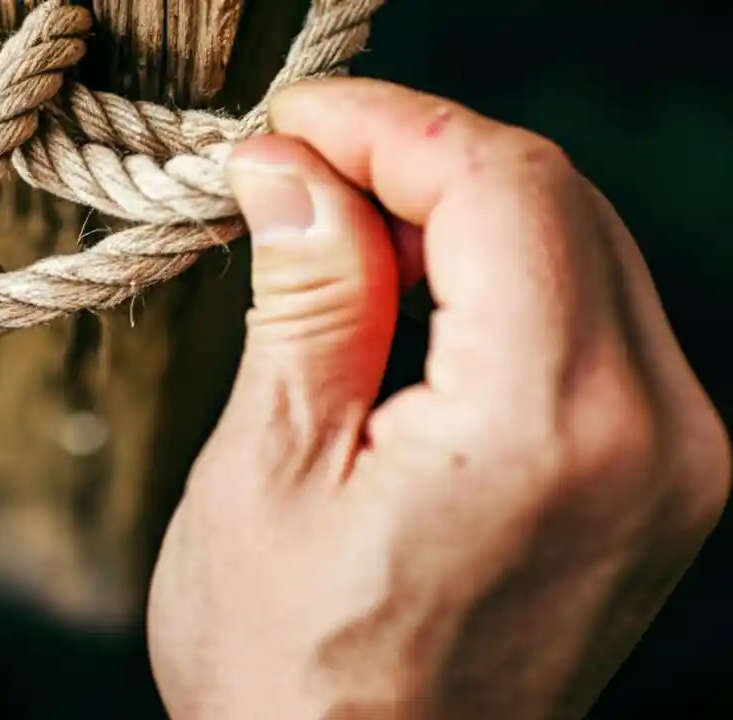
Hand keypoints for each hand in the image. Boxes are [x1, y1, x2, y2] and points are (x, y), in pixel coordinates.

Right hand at [147, 79, 730, 718]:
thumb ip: (306, 299)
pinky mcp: (662, 482)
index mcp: (547, 429)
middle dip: (421, 154)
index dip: (388, 124)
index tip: (292, 123)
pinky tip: (413, 292)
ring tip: (339, 228)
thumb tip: (297, 169)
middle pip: (557, 199)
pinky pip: (596, 319)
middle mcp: (655, 438)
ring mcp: (677, 464)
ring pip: (584, 245)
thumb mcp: (268, 474)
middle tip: (301, 164)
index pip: (501, 187)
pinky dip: (503, 275)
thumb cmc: (290, 674)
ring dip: (461, 209)